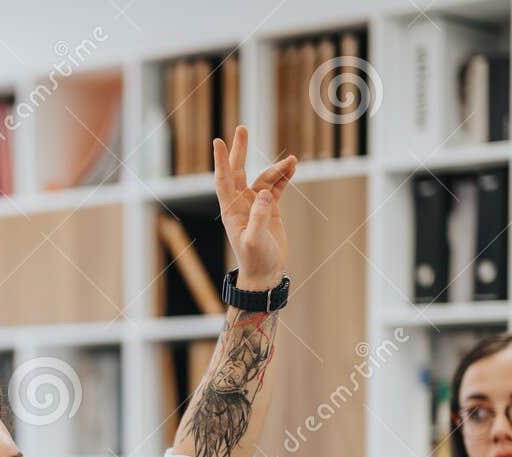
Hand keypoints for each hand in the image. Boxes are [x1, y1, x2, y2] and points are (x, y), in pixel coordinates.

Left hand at [213, 126, 296, 288]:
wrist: (265, 273)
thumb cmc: (255, 259)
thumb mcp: (254, 240)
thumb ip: (259, 216)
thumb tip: (264, 194)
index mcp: (231, 210)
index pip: (224, 180)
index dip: (221, 161)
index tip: (218, 141)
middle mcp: (240, 203)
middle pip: (239, 171)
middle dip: (240, 150)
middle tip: (242, 128)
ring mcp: (255, 204)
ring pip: (265, 178)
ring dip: (277, 168)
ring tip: (292, 161)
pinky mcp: (269, 208)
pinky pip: (276, 187)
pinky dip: (284, 177)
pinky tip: (293, 166)